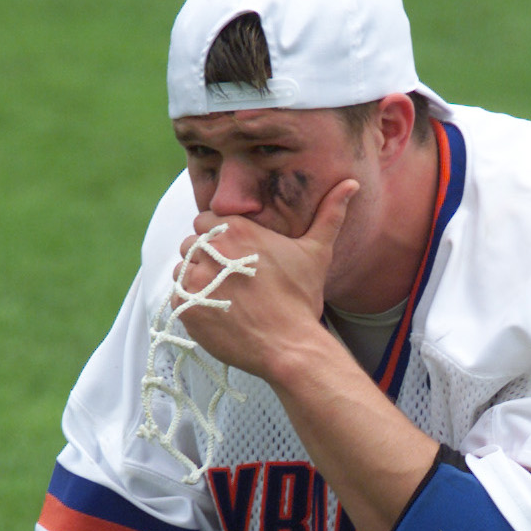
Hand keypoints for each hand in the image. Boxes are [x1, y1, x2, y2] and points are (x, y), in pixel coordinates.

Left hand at [172, 178, 358, 382]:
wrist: (289, 347)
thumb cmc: (301, 299)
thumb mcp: (317, 252)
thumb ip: (329, 214)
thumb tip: (352, 183)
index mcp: (235, 229)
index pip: (206, 221)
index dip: (218, 238)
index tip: (234, 257)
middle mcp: (211, 249)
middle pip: (192, 245)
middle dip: (206, 259)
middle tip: (231, 281)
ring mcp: (196, 279)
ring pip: (183, 270)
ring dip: (197, 281)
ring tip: (224, 299)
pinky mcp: (187, 307)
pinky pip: (178, 297)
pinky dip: (193, 305)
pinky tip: (218, 314)